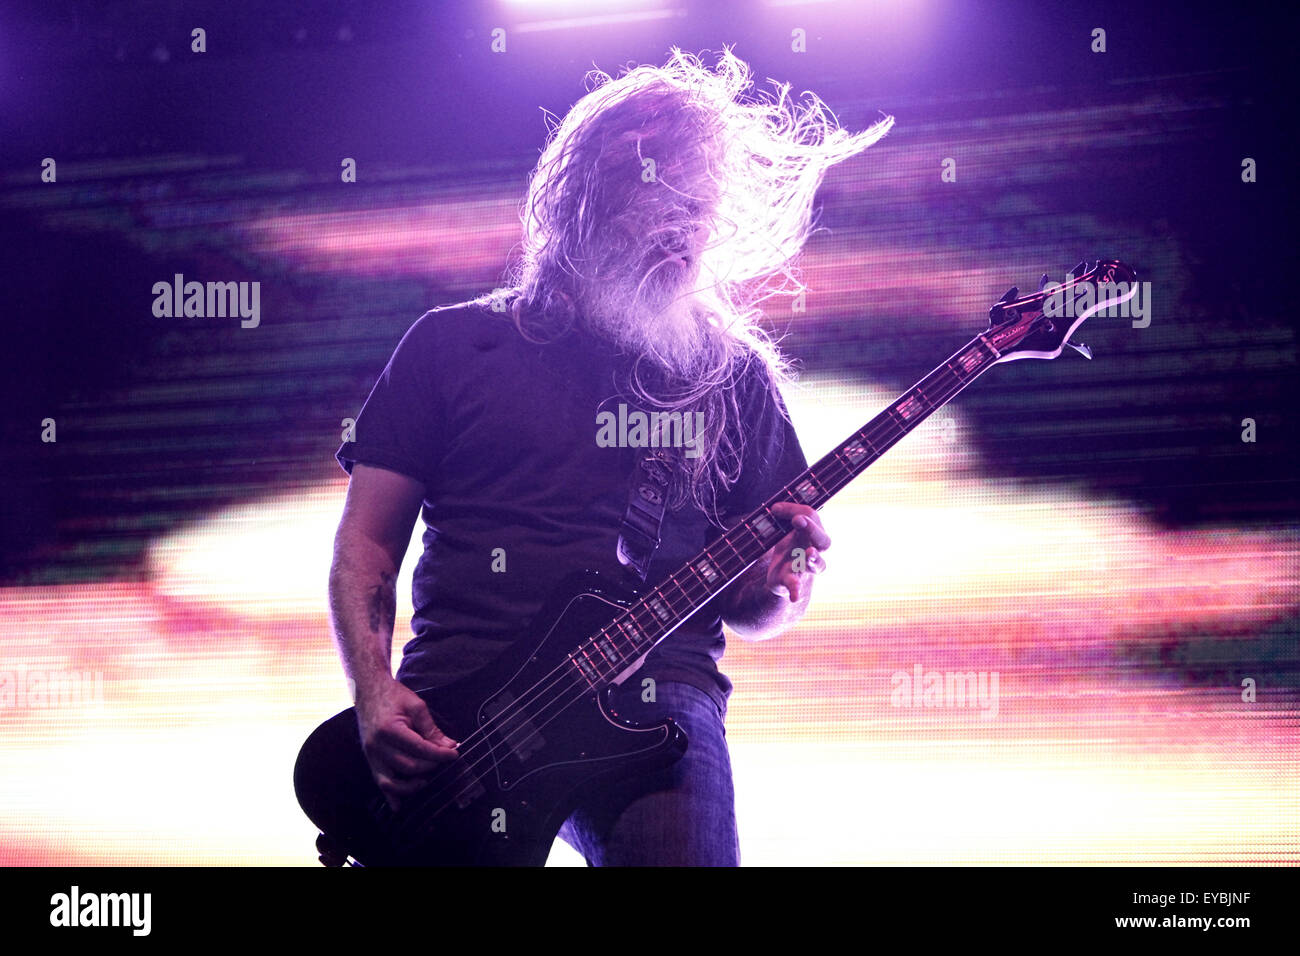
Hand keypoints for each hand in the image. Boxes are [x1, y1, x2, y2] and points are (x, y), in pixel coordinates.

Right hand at [355, 678, 459, 811]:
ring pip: (392, 781)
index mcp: (390, 730)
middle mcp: (377, 746)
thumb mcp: (416, 706)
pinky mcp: (370, 759)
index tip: (455, 754)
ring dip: (412, 785)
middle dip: (430, 766)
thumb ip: (432, 729)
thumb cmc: (394, 696)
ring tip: (427, 779)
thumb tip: (449, 746)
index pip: (420, 749)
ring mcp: (371, 755)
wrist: (369, 691)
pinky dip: (390, 795)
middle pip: (408, 767)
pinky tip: (399, 806)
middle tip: (444, 760)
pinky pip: (379, 782)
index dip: (440, 754)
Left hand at [763, 502, 830, 602]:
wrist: (781, 576)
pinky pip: (798, 586)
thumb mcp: (785, 529)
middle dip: (812, 529)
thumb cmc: (787, 547)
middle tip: (799, 520)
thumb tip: (780, 504)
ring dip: (814, 558)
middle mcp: (813, 550)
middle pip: (823, 540)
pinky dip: (796, 591)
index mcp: (812, 533)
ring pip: (818, 565)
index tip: (775, 508)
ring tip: (809, 553)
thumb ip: (785, 516)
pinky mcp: (792, 581)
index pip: (812, 516)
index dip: (795, 509)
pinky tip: (794, 597)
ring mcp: (805, 567)